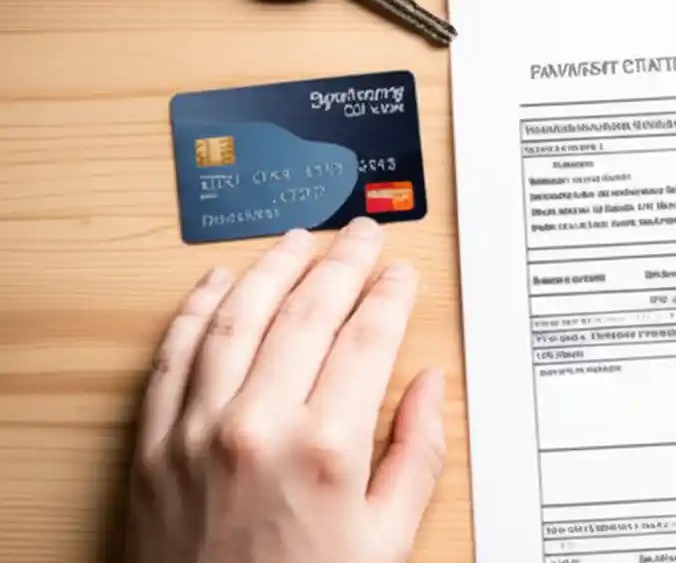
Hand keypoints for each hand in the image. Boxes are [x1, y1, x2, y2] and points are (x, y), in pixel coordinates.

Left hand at [126, 219, 444, 562]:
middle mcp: (258, 426)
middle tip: (362, 235)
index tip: (400, 272)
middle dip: (342, 263)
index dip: (388, 295)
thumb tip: (429, 387)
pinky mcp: (154, 446)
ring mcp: (197, 431)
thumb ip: (417, 456)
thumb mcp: (387, 541)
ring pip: (238, 317)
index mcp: (326, 449)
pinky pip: (175, 355)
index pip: (366, 339)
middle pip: (307, 312)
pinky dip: (196, 309)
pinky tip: (218, 282)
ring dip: (271, 268)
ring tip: (298, 240)